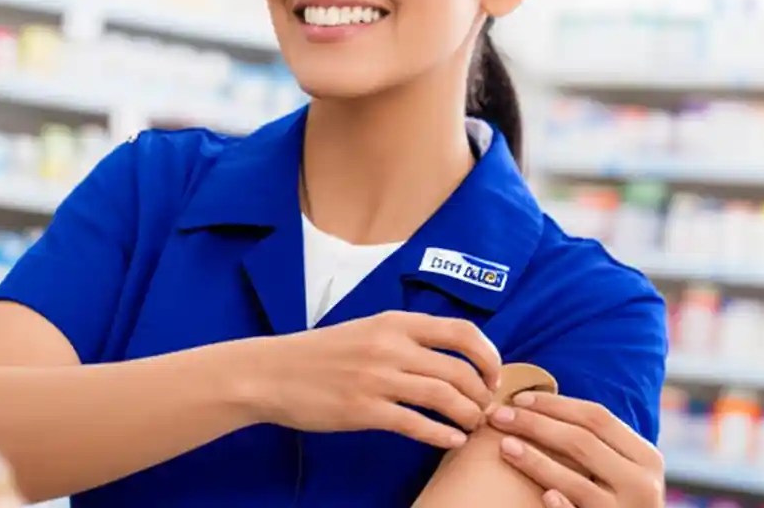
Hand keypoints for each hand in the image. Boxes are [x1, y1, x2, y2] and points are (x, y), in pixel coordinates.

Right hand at [250, 310, 501, 448]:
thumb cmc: (319, 354)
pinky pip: (417, 425)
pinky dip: (442, 435)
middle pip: (459, 370)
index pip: (461, 332)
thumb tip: (451, 355)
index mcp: (393, 323)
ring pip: (445, 398)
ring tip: (471, 426)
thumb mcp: (365, 330)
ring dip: (468, 415)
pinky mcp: (364, 410)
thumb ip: (404, 337)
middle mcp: (390, 347)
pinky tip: (450, 441)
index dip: (488, 356)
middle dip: (482, 394)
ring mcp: (377, 379)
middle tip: (484, 408)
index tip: (492, 375)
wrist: (271, 373)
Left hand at [489, 392, 663, 507]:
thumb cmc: (617, 497)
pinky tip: (544, 495)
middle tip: (498, 416)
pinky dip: (562, 506)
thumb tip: (534, 404)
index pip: (597, 417)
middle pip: (582, 442)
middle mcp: (642, 484)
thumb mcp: (620, 468)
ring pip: (575, 481)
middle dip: (535, 424)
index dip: (555, 404)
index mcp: (645, 457)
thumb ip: (594, 442)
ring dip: (535, 460)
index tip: (517, 398)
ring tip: (504, 445)